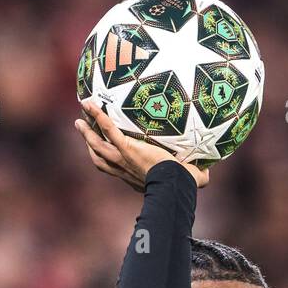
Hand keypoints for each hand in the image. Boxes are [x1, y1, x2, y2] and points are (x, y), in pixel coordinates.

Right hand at [75, 99, 209, 191]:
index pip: (118, 169)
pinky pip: (107, 128)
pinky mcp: (125, 146)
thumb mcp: (189, 180)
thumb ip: (197, 176)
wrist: (173, 185)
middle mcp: (124, 169)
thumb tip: (208, 176)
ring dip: (87, 133)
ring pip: (97, 145)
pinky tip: (89, 103)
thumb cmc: (182, 185)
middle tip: (84, 132)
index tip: (110, 154)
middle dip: (91, 145)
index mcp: (136, 176)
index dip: (111, 162)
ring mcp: (122, 158)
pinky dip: (97, 115)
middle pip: (100, 158)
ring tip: (79, 120)